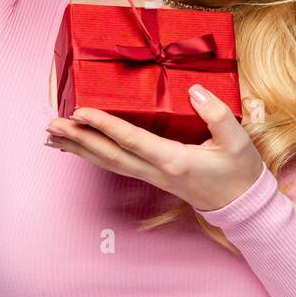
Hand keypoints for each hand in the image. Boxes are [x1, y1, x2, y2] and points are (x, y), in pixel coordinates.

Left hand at [45, 84, 267, 211]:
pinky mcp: (152, 176)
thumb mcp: (238, 142)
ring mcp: (152, 177)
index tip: (80, 111)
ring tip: (52, 136)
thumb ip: (218, 114)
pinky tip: (77, 149)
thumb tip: (195, 91)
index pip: (131, 140)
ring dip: (80, 149)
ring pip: (109, 163)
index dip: (104, 126)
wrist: (242, 206)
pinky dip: (93, 156)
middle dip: (79, 140)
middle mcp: (157, 171)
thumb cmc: (240, 172)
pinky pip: (117, 165)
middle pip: (110, 155)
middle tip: (52, 125)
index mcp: (175, 161)